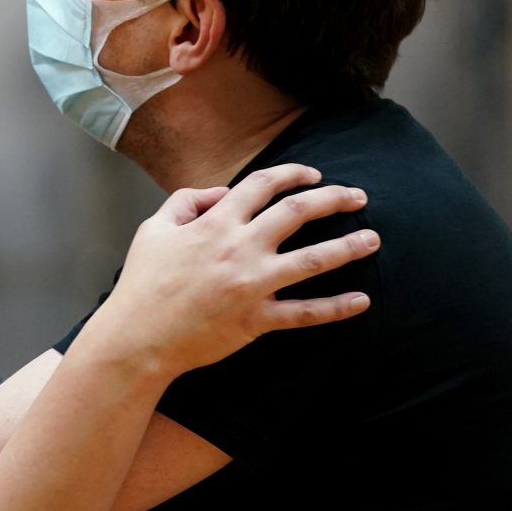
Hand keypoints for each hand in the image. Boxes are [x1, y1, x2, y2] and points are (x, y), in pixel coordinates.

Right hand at [93, 164, 378, 379]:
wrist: (138, 337)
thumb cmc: (142, 284)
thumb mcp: (153, 229)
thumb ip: (187, 201)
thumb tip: (221, 193)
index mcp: (216, 223)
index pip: (263, 185)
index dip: (293, 173)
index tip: (313, 174)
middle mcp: (240, 248)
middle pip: (298, 212)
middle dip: (334, 199)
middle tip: (359, 197)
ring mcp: (252, 285)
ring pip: (313, 260)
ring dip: (348, 247)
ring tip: (373, 239)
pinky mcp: (257, 320)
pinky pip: (305, 313)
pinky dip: (336, 308)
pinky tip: (362, 301)